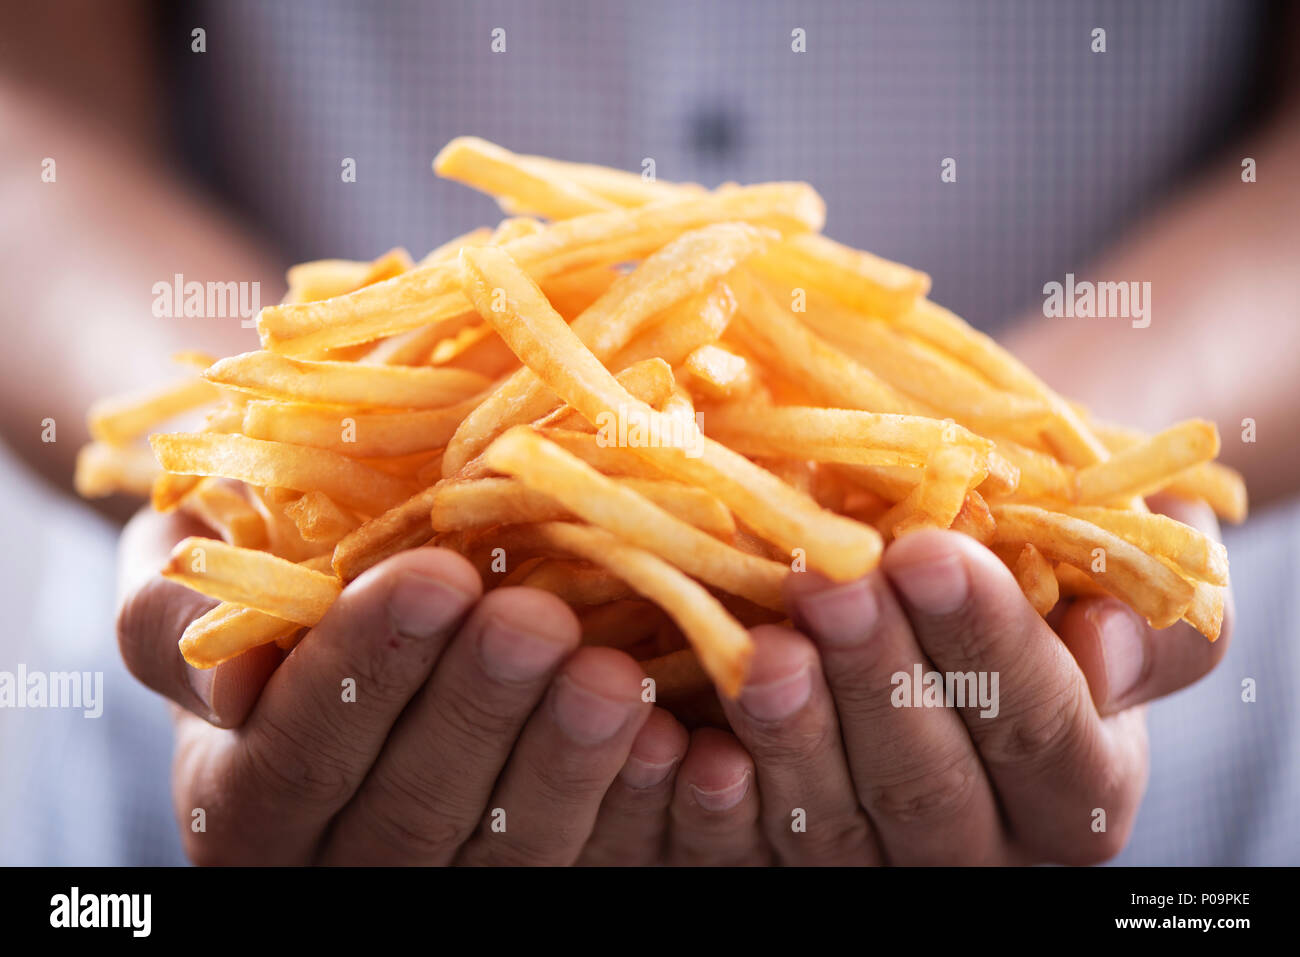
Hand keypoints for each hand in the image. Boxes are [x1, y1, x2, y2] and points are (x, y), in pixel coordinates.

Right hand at [116, 508, 699, 864]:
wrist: (325, 605)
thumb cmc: (253, 566)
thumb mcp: (184, 571)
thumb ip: (174, 618)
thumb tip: (228, 679)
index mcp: (240, 797)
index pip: (296, 755)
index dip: (364, 670)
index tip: (434, 575)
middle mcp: (332, 865)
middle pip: (406, 815)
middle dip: (477, 712)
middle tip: (538, 620)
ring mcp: (435, 879)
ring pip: (499, 857)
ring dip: (561, 766)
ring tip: (611, 675)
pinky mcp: (519, 870)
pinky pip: (575, 863)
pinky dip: (623, 806)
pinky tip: (668, 744)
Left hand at [664, 497, 1229, 864]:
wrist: (964, 569)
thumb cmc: (1051, 559)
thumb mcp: (1131, 573)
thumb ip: (1154, 621)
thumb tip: (1102, 645)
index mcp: (1081, 783)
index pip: (1042, 728)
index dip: (989, 644)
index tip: (929, 552)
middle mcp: (986, 845)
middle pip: (930, 789)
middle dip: (878, 680)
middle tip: (830, 584)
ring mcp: (880, 861)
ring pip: (836, 831)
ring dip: (794, 738)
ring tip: (760, 650)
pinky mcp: (788, 855)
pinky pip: (748, 853)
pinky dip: (716, 806)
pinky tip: (681, 744)